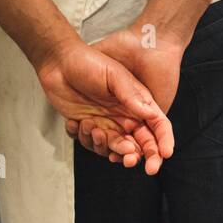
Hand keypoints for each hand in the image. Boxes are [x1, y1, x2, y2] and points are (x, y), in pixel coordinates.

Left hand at [37, 40, 173, 173]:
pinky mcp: (87, 127)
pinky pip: (89, 144)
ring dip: (104, 145)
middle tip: (128, 160)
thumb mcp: (114, 75)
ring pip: (112, 148)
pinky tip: (76, 122)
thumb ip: (131, 96)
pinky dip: (84, 139)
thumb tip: (150, 114)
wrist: (59, 62)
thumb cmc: (89, 62)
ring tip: (93, 127)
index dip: (164, 141)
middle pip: (138, 144)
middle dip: (135, 155)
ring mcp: (105, 122)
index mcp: (137, 102)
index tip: (164, 155)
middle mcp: (124, 115)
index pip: (157, 125)